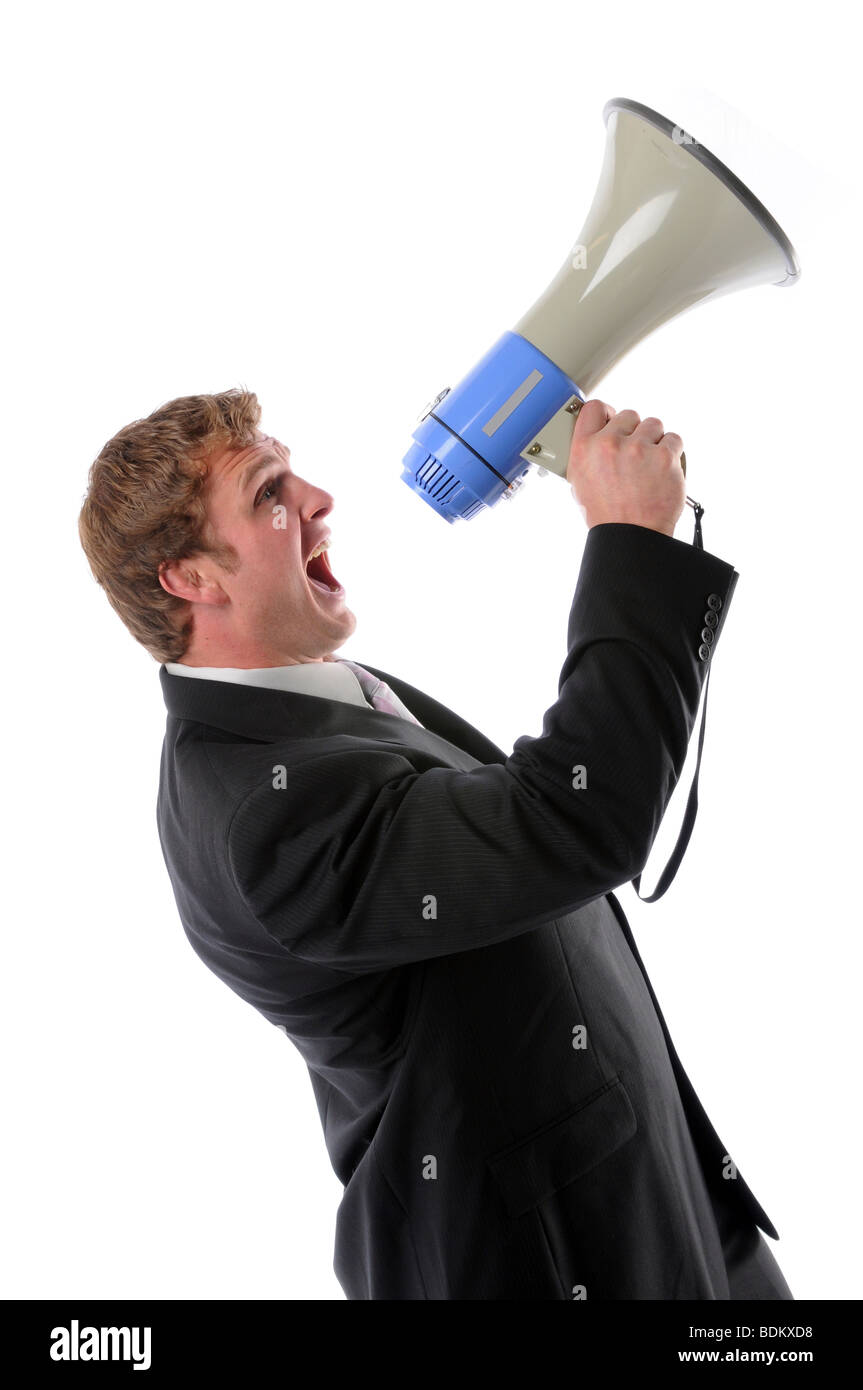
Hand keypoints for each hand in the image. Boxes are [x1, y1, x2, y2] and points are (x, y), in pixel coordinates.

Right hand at [566, 399, 685, 538]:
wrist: (631, 537)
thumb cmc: (607, 516)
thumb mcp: (580, 484)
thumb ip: (588, 454)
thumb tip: (598, 435)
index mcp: (584, 449)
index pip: (595, 407)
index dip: (608, 413)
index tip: (614, 420)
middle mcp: (609, 444)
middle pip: (629, 415)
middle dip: (634, 432)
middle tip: (635, 455)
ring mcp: (638, 448)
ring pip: (653, 424)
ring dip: (654, 440)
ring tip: (650, 465)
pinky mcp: (664, 456)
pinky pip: (673, 439)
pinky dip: (672, 452)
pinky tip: (663, 469)